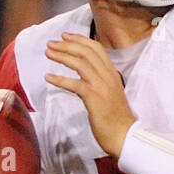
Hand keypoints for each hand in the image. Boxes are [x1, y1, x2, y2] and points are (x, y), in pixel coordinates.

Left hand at [45, 33, 135, 157]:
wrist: (125, 136)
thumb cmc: (117, 119)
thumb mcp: (111, 94)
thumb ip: (101, 82)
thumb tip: (86, 76)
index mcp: (112, 74)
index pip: (97, 49)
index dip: (80, 39)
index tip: (65, 36)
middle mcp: (108, 76)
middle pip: (86, 52)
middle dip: (67, 45)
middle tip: (51, 43)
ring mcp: (101, 86)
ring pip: (80, 63)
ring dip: (62, 56)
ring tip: (48, 53)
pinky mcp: (94, 98)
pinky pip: (74, 84)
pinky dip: (59, 79)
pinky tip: (48, 77)